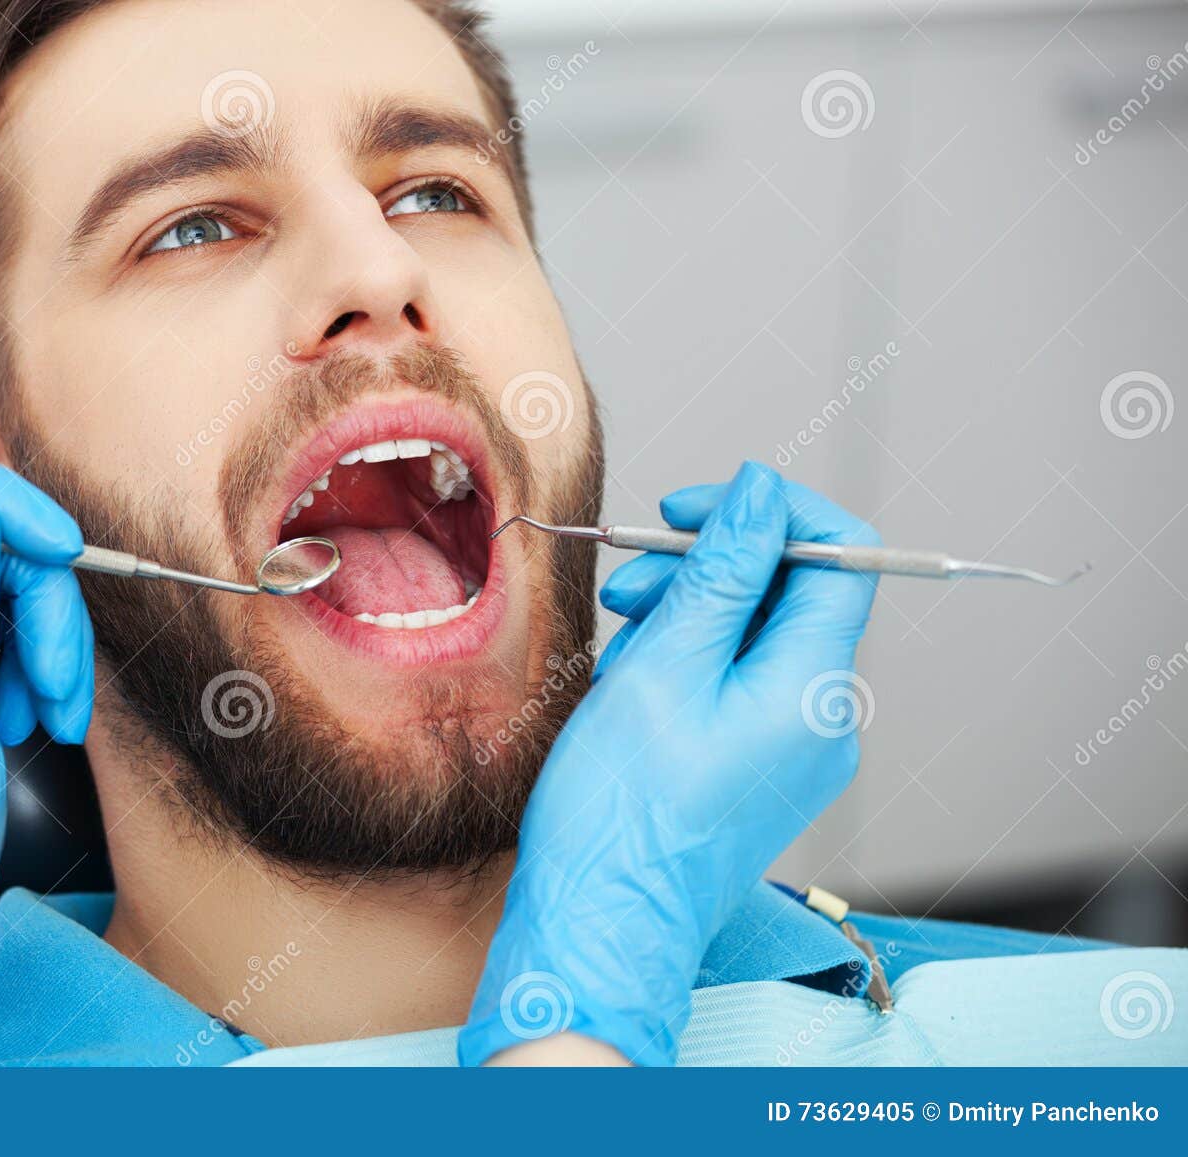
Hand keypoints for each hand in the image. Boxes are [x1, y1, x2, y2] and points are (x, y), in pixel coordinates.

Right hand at [460, 462, 878, 1065]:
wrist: (603, 924)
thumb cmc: (622, 810)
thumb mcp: (665, 667)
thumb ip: (722, 571)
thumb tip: (762, 490)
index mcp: (816, 687)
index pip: (842, 555)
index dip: (770, 513)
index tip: (690, 509)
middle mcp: (827, 718)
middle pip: (792, 594)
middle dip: (710, 568)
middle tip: (629, 583)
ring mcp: (800, 750)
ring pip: (758, 637)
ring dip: (690, 616)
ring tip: (620, 643)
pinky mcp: (767, 770)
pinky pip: (742, 685)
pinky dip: (690, 664)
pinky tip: (635, 684)